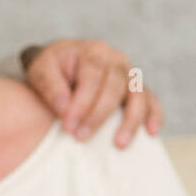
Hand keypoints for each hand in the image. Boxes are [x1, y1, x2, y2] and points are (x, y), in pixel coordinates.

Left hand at [25, 38, 163, 146]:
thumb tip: (65, 108)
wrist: (62, 65)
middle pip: (115, 87)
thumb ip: (50, 87)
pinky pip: (150, 100)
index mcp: (93, 52)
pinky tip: (151, 132)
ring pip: (137, 94)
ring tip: (119, 144)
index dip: (81, 104)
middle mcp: (116, 60)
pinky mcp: (136, 89)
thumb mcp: (41, 71)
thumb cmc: (51, 70)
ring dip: (130, 120)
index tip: (68, 127)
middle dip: (98, 115)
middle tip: (80, 137)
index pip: (92, 78)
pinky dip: (154, 115)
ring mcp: (129, 74)